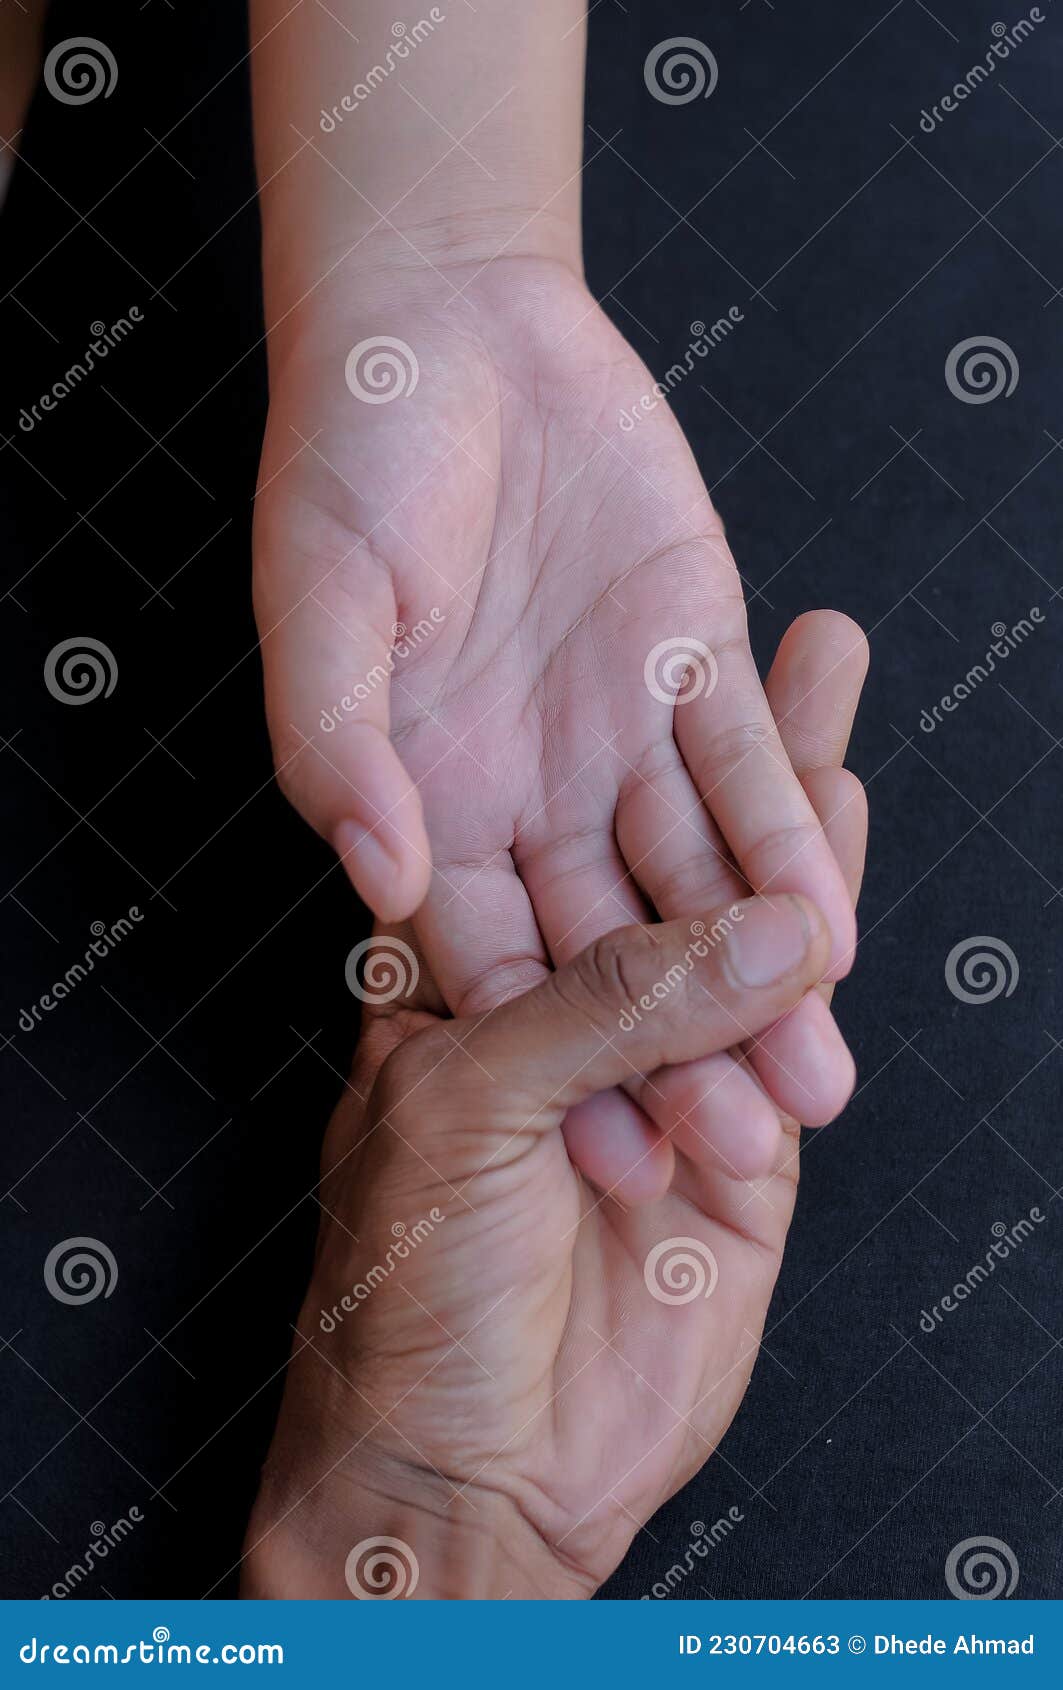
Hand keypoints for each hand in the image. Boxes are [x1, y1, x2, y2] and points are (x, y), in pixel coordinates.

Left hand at [240, 617, 867, 1599]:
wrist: (472, 1473)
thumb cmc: (405, 1294)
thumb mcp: (471, 1111)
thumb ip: (607, 1008)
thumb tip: (756, 929)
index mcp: (454, 978)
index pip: (537, 822)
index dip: (589, 727)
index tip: (646, 624)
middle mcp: (557, 1002)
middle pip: (649, 837)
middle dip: (716, 735)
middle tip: (790, 628)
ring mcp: (652, 1060)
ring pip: (728, 908)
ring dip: (785, 804)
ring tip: (834, 676)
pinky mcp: (735, 1131)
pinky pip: (780, 1015)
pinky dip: (815, 933)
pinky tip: (848, 834)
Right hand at [254, 257, 865, 1193]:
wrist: (448, 328)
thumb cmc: (350, 462)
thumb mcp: (315, 610)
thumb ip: (339, 748)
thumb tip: (380, 878)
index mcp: (427, 809)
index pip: (492, 964)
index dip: (549, 1063)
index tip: (610, 1158)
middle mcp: (528, 794)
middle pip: (611, 948)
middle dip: (677, 1051)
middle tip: (742, 1148)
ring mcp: (616, 735)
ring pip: (695, 880)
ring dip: (753, 977)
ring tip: (813, 1077)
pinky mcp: (692, 665)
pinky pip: (748, 767)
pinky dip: (787, 842)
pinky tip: (829, 926)